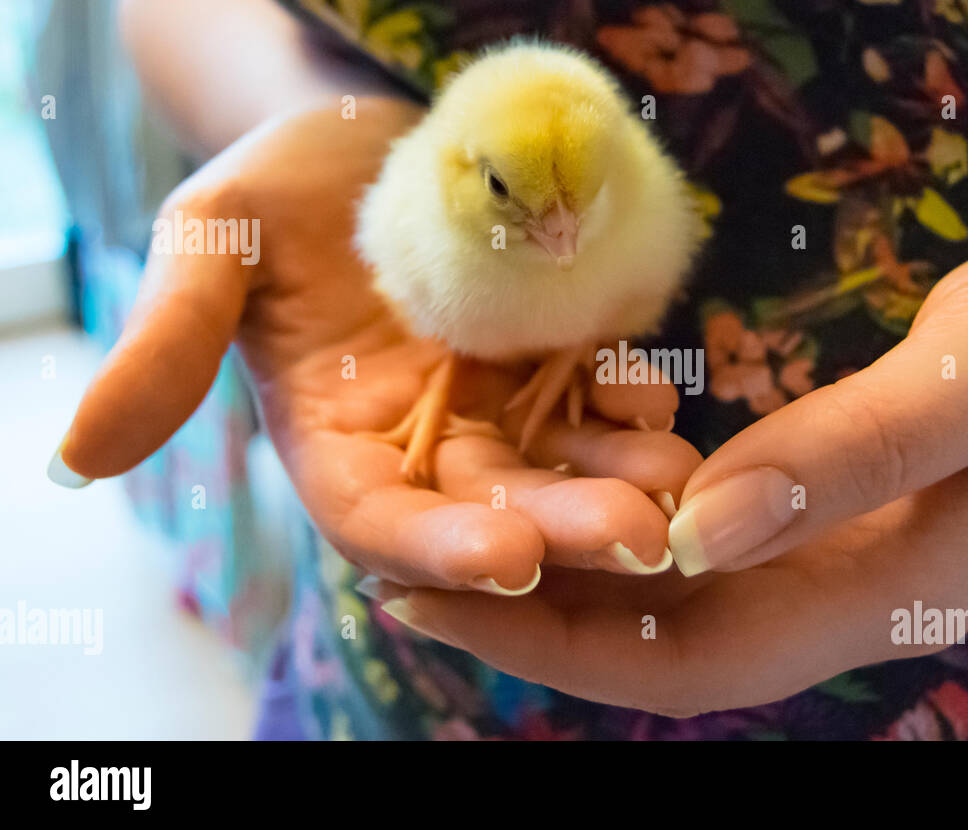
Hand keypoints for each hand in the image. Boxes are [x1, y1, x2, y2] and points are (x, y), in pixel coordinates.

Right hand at [53, 98, 700, 591]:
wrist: (361, 137)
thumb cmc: (272, 187)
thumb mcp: (208, 246)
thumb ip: (165, 346)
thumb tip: (74, 457)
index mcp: (334, 444)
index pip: (383, 521)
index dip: (443, 547)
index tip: (511, 560)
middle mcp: (422, 441)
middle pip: (492, 504)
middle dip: (561, 525)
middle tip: (637, 534)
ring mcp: (496, 404)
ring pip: (560, 462)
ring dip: (617, 479)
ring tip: (676, 483)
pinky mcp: (554, 358)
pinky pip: (598, 394)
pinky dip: (629, 403)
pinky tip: (660, 399)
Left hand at [377, 222, 967, 714]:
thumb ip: (851, 455)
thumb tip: (696, 533)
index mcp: (886, 585)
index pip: (696, 658)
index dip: (560, 645)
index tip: (437, 595)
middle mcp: (851, 589)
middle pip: (668, 641)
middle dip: (533, 617)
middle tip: (397, 561)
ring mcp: (848, 550)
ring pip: (683, 593)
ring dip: (572, 569)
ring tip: (455, 519)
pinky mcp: (845, 500)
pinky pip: (719, 534)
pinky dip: (633, 519)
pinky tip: (572, 481)